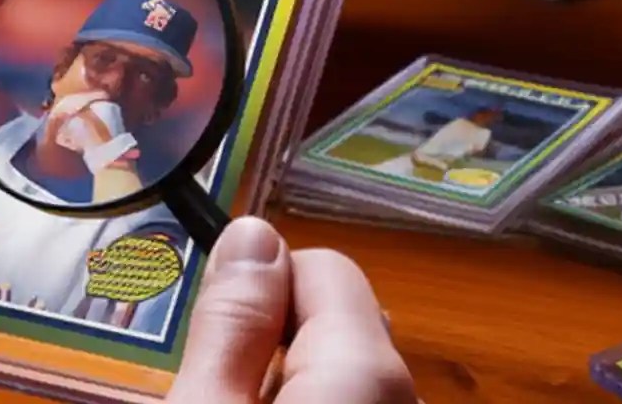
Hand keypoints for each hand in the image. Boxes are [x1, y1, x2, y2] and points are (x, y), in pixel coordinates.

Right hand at [167, 217, 417, 403]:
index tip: (213, 345)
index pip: (324, 267)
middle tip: (215, 393)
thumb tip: (253, 233)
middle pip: (339, 326)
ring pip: (345, 381)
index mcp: (366, 367)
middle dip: (273, 346)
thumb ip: (232, 323)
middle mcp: (408, 394)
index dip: (258, 290)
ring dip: (291, 389)